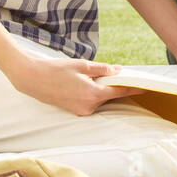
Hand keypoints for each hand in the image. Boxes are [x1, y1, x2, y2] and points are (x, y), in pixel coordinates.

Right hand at [9, 54, 144, 116]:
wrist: (31, 79)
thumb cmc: (55, 70)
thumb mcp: (81, 65)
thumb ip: (102, 70)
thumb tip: (118, 71)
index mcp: (92, 94)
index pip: (120, 92)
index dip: (134, 88)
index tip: (146, 86)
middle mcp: (89, 106)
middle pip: (111, 96)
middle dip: (117, 86)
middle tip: (123, 76)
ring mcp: (81, 111)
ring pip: (100, 99)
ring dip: (104, 90)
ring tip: (104, 77)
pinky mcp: (75, 111)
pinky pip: (91, 102)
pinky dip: (95, 93)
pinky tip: (92, 84)